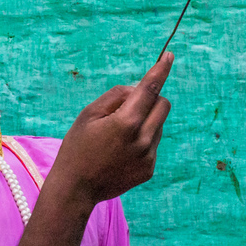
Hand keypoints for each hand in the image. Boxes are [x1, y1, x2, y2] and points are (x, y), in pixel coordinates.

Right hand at [53, 52, 173, 206]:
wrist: (76, 188)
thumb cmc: (77, 147)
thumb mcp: (88, 114)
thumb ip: (116, 96)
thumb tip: (138, 91)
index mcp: (126, 122)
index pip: (150, 89)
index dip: (160, 70)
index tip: (168, 56)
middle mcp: (143, 139)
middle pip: (163, 105)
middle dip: (152, 98)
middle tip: (130, 105)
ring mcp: (148, 157)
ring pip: (159, 125)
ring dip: (146, 121)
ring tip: (118, 135)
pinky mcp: (149, 169)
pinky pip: (154, 144)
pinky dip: (142, 140)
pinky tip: (120, 152)